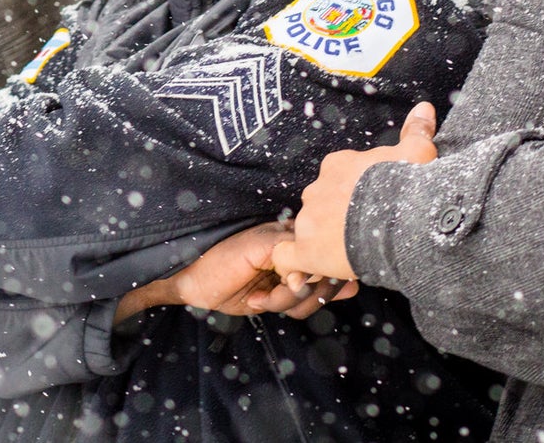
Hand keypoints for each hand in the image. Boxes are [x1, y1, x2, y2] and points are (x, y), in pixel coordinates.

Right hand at [116, 223, 349, 323]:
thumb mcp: (276, 296)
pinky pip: (296, 271)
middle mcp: (291, 237)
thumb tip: (354, 286)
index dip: (323, 293)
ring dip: (290, 300)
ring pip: (315, 272)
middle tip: (274, 304)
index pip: (332, 268)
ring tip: (263, 301)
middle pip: (329, 273)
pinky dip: (282, 293)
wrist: (188, 281)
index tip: (295, 301)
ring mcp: (280, 237)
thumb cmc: (226, 286)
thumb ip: (312, 289)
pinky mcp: (268, 242)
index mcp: (294, 246)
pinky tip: (259, 297)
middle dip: (308, 301)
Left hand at [271, 102, 439, 287]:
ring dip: (323, 244)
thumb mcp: (417, 153)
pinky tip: (308, 272)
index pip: (337, 181)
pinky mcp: (306, 249)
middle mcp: (317, 189)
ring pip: (309, 232)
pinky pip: (288, 257)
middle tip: (360, 236)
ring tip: (348, 258)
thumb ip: (417, 131)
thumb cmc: (409, 185)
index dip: (350, 199)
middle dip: (336, 220)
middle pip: (321, 206)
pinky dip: (295, 266)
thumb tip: (424, 108)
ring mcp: (309, 219)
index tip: (367, 210)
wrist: (401, 218)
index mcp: (338, 166)